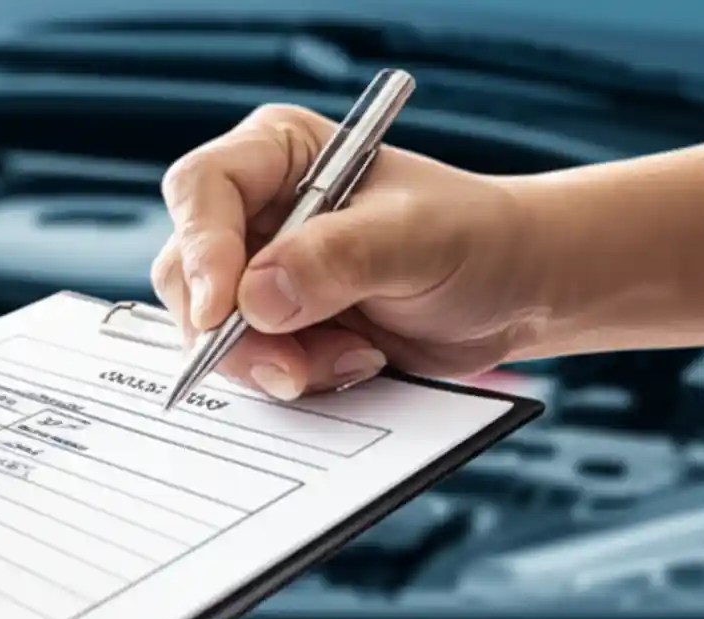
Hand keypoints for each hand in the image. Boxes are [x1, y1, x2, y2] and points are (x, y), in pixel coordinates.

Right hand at [151, 103, 545, 398]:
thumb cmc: (476, 238)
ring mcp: (260, 273)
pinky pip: (248, 363)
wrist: (514, 290)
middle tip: (294, 369)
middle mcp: (255, 211)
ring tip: (353, 359)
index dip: (202, 250)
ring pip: (212, 330)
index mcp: (279, 155)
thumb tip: (255, 298)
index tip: (224, 311)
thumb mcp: (417, 239)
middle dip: (235, 331)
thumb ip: (338, 259)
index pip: (202, 190)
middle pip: (189, 271)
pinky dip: (294, 378)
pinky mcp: (275, 327)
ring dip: (274, 362)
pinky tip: (354, 363)